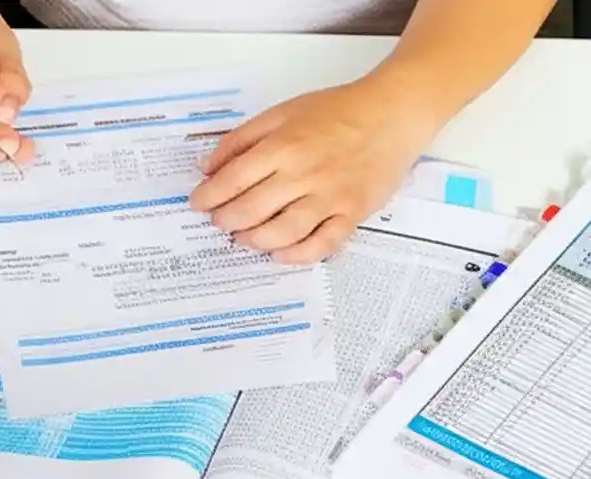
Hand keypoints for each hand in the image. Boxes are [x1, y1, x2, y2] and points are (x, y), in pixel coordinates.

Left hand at [190, 67, 448, 263]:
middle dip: (226, 221)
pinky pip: (322, 244)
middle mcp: (304, 173)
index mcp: (283, 145)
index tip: (198, 203)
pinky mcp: (353, 213)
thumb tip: (206, 167)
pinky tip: (280, 253)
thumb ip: (242, 139)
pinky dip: (297, 255)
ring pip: (282, 233)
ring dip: (254, 241)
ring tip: (244, 237)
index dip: (209, 196)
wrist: (392, 114)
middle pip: (251, 210)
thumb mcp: (282, 113)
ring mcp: (330, 196)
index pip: (233, 179)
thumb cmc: (337, 111)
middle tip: (220, 222)